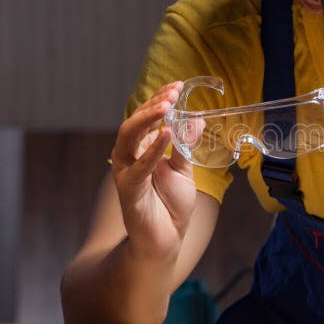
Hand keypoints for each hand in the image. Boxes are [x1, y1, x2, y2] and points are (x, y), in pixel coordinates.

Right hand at [110, 82, 199, 257]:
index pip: (147, 117)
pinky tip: (165, 135)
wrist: (166, 239)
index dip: (160, 99)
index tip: (177, 85)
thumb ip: (187, 146)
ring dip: (147, 119)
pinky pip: (139, 167)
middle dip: (153, 105)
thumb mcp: (184, 170)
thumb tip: (197, 119)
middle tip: (172, 92)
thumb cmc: (171, 205)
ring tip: (166, 106)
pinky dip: (152, 150)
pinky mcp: (128, 190)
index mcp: (142, 149)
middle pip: (134, 123)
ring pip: (128, 138)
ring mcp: (126, 172)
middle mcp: (130, 156)